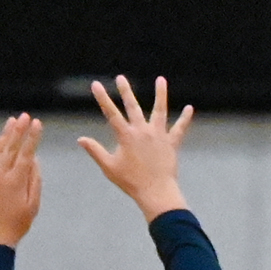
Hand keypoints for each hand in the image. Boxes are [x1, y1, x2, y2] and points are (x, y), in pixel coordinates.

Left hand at [0, 114, 42, 247]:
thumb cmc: (18, 223)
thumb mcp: (33, 204)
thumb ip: (34, 180)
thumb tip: (34, 160)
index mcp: (16, 181)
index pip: (26, 153)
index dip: (32, 137)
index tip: (37, 123)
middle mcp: (1, 175)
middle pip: (11, 147)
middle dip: (19, 130)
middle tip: (25, 115)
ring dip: (6, 135)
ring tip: (12, 121)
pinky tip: (1, 139)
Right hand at [78, 75, 191, 220]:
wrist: (155, 191)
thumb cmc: (130, 182)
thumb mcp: (109, 167)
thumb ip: (95, 151)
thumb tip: (81, 140)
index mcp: (126, 136)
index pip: (111, 113)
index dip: (102, 98)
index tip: (96, 85)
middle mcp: (143, 131)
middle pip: (133, 107)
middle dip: (126, 91)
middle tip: (121, 78)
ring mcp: (159, 135)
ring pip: (160, 110)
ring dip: (160, 94)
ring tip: (161, 80)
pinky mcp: (171, 143)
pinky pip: (179, 128)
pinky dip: (185, 118)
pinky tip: (189, 108)